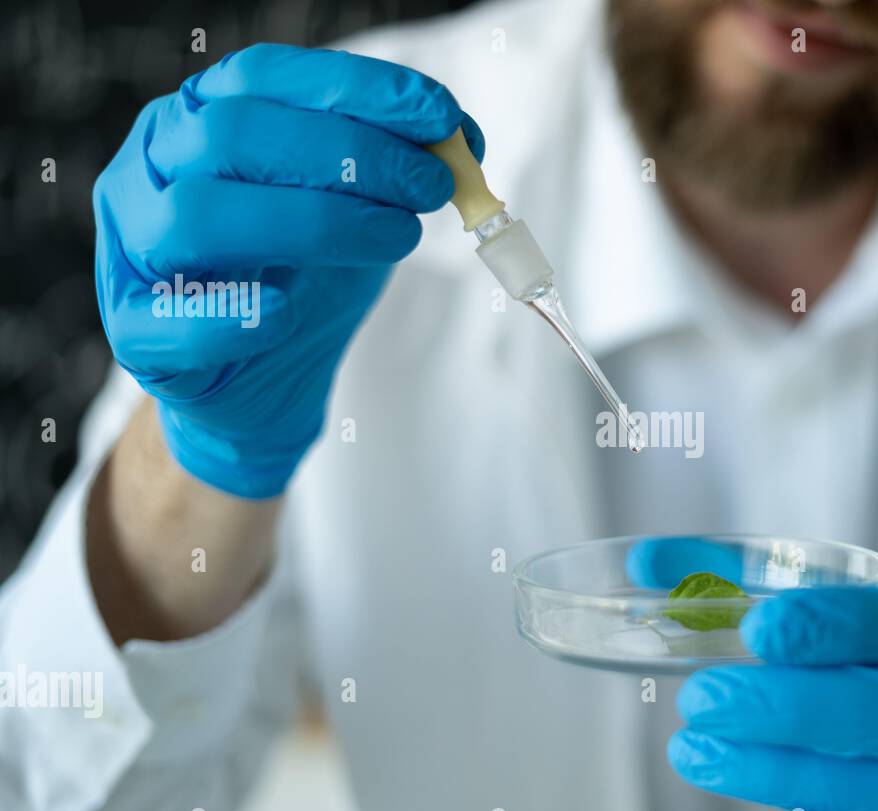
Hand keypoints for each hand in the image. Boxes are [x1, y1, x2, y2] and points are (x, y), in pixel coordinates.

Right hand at [93, 43, 482, 497]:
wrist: (261, 384)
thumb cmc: (302, 282)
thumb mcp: (360, 212)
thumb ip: (398, 170)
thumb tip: (464, 137)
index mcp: (199, 120)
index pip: (266, 77)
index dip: (357, 90)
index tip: (441, 117)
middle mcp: (151, 171)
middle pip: (233, 137)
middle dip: (350, 156)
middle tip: (432, 188)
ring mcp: (131, 252)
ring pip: (198, 217)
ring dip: (313, 223)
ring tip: (397, 240)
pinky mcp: (136, 337)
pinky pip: (167, 321)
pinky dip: (232, 315)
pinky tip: (285, 311)